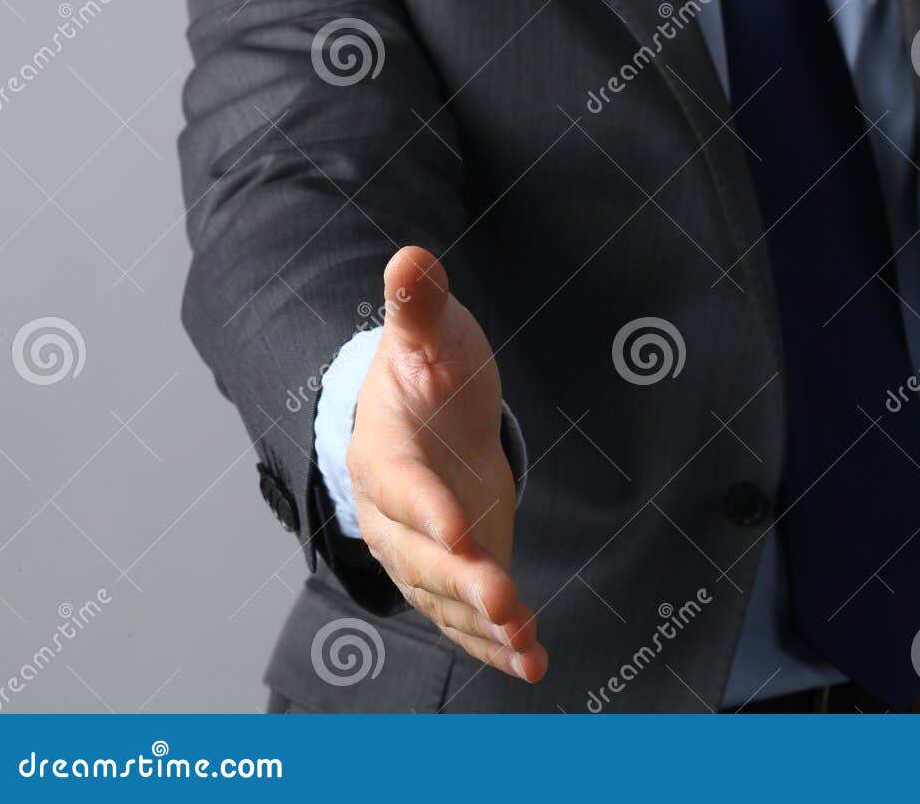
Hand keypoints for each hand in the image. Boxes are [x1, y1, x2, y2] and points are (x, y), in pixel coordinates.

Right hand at [346, 245, 546, 682]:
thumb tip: (412, 256)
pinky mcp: (453, 570)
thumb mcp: (428, 335)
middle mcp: (396, 513)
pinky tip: (533, 662)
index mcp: (386, 454)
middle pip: (422, 556)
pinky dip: (495, 641)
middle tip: (504, 599)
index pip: (403, 486)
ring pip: (446, 596)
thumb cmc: (425, 369)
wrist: (419, 412)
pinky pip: (467, 615)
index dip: (427, 508)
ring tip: (526, 641)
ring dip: (485, 622)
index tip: (457, 528)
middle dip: (462, 580)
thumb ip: (419, 307)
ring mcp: (423, 549)